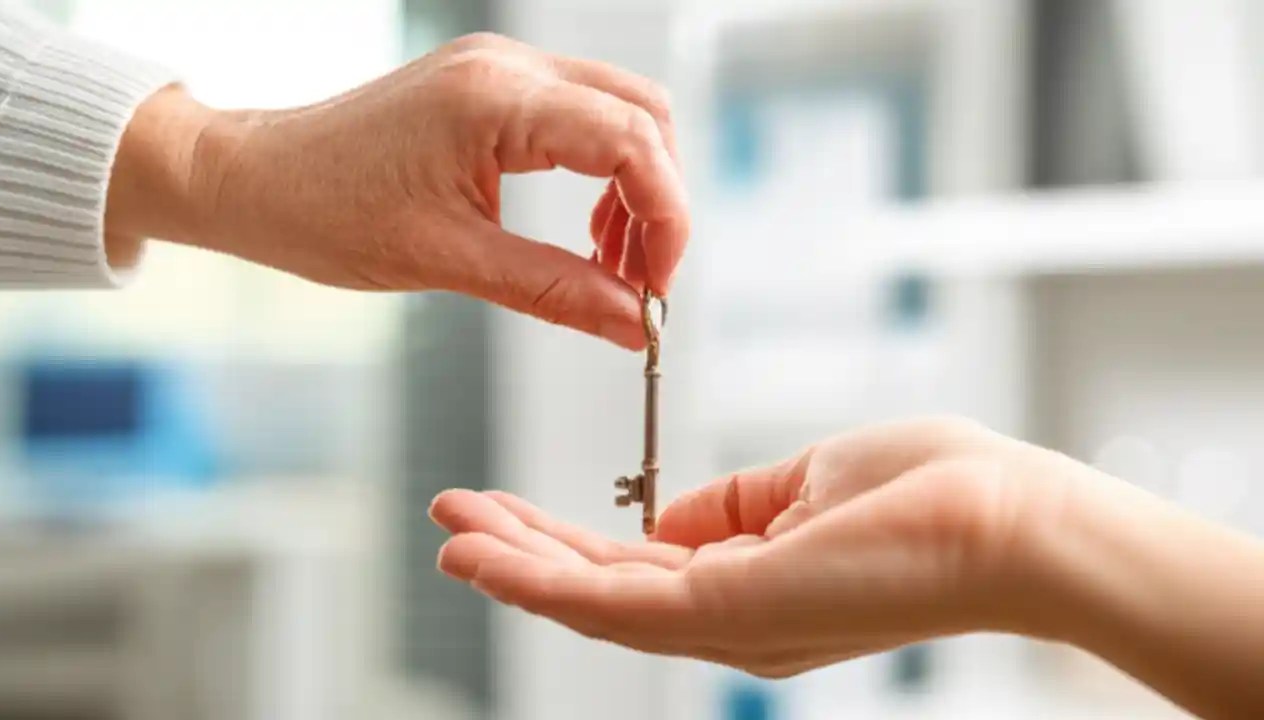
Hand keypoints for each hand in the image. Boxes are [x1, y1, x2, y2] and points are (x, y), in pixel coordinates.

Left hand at [107, 33, 686, 349]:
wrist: (252, 179)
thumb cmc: (322, 210)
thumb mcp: (449, 261)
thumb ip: (556, 291)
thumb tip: (633, 323)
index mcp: (496, 98)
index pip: (631, 140)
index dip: (665, 217)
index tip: (658, 286)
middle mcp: (506, 66)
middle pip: (642, 115)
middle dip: (658, 201)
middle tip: (642, 278)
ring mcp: (499, 70)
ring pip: (618, 113)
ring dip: (633, 189)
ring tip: (611, 264)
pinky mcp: (489, 88)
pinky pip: (577, 119)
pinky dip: (598, 175)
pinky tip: (581, 231)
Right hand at [429, 417, 1077, 677]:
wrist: (1010, 517)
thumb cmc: (935, 491)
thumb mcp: (807, 481)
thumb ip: (731, 507)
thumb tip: (663, 522)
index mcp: (750, 583)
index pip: (633, 565)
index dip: (562, 537)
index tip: (505, 505)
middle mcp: (729, 619)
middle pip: (599, 589)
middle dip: (520, 552)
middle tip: (452, 517)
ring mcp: (726, 623)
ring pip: (590, 602)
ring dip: (513, 565)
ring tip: (449, 530)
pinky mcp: (727, 614)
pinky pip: (611, 601)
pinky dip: (539, 577)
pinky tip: (488, 551)